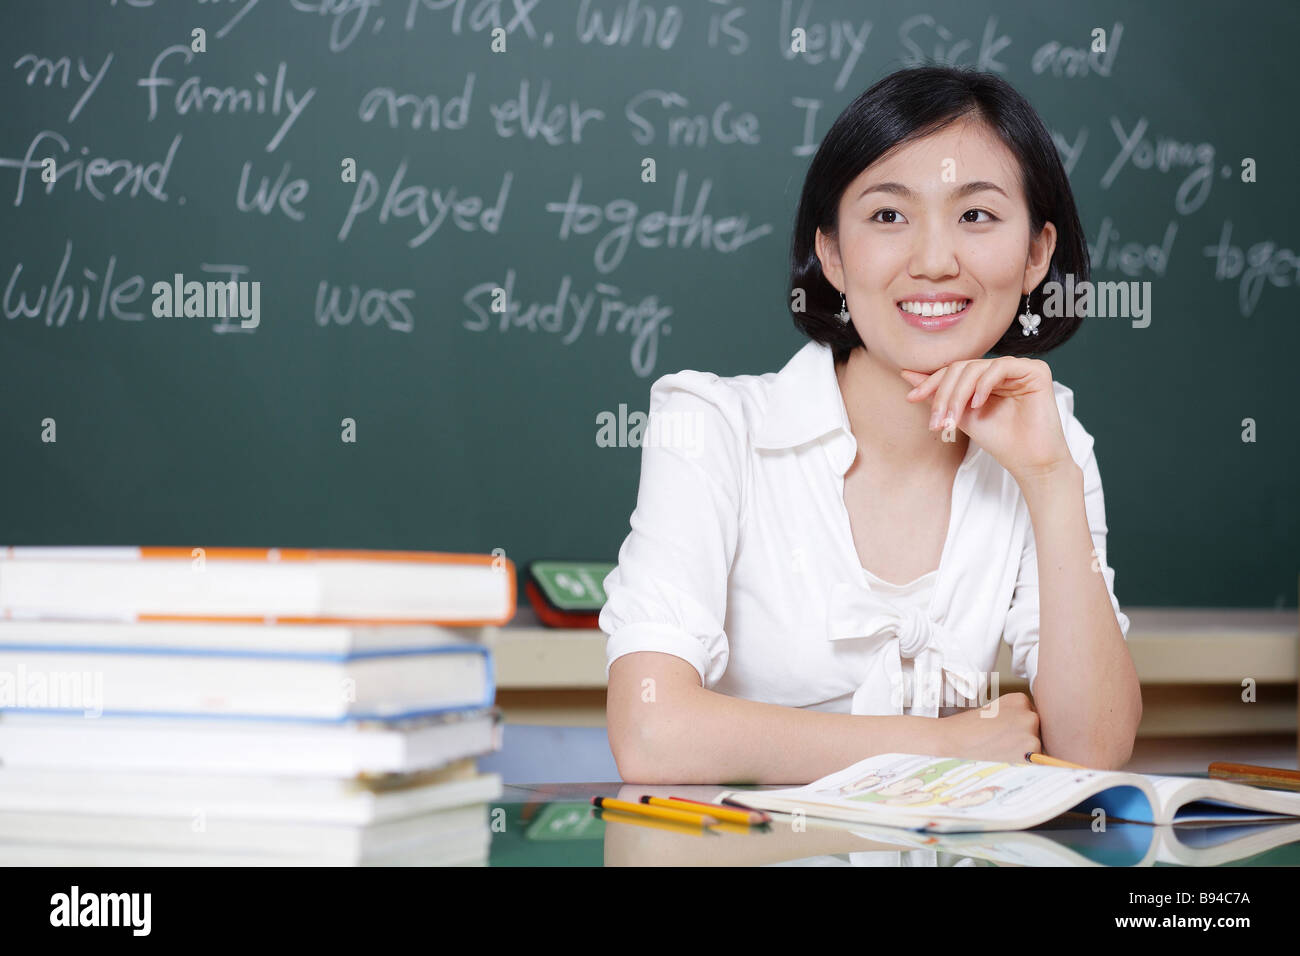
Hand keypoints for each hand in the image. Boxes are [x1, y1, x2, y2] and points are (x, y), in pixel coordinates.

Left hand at [899, 357, 1073, 482]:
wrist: (1028, 461)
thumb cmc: (998, 440)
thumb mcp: (959, 415)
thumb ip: (937, 394)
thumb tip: (906, 374)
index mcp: (984, 377)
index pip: (953, 371)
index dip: (931, 383)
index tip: (911, 398)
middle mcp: (1001, 369)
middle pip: (961, 368)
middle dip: (943, 394)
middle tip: (937, 420)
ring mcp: (1018, 368)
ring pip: (976, 367)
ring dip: (958, 394)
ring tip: (953, 419)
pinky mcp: (1036, 371)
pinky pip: (1000, 367)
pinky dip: (984, 384)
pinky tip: (977, 404)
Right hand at [941, 692, 1040, 763]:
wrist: (954, 739)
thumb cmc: (970, 727)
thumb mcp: (996, 710)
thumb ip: (1015, 714)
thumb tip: (1032, 730)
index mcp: (1020, 699)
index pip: (1031, 716)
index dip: (1018, 727)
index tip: (1004, 731)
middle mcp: (1030, 713)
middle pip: (1037, 730)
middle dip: (1024, 737)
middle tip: (1002, 742)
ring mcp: (1032, 731)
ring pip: (1038, 744)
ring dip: (1025, 750)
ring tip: (1001, 751)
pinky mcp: (1032, 750)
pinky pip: (1037, 759)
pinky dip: (1024, 761)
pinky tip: (1006, 758)